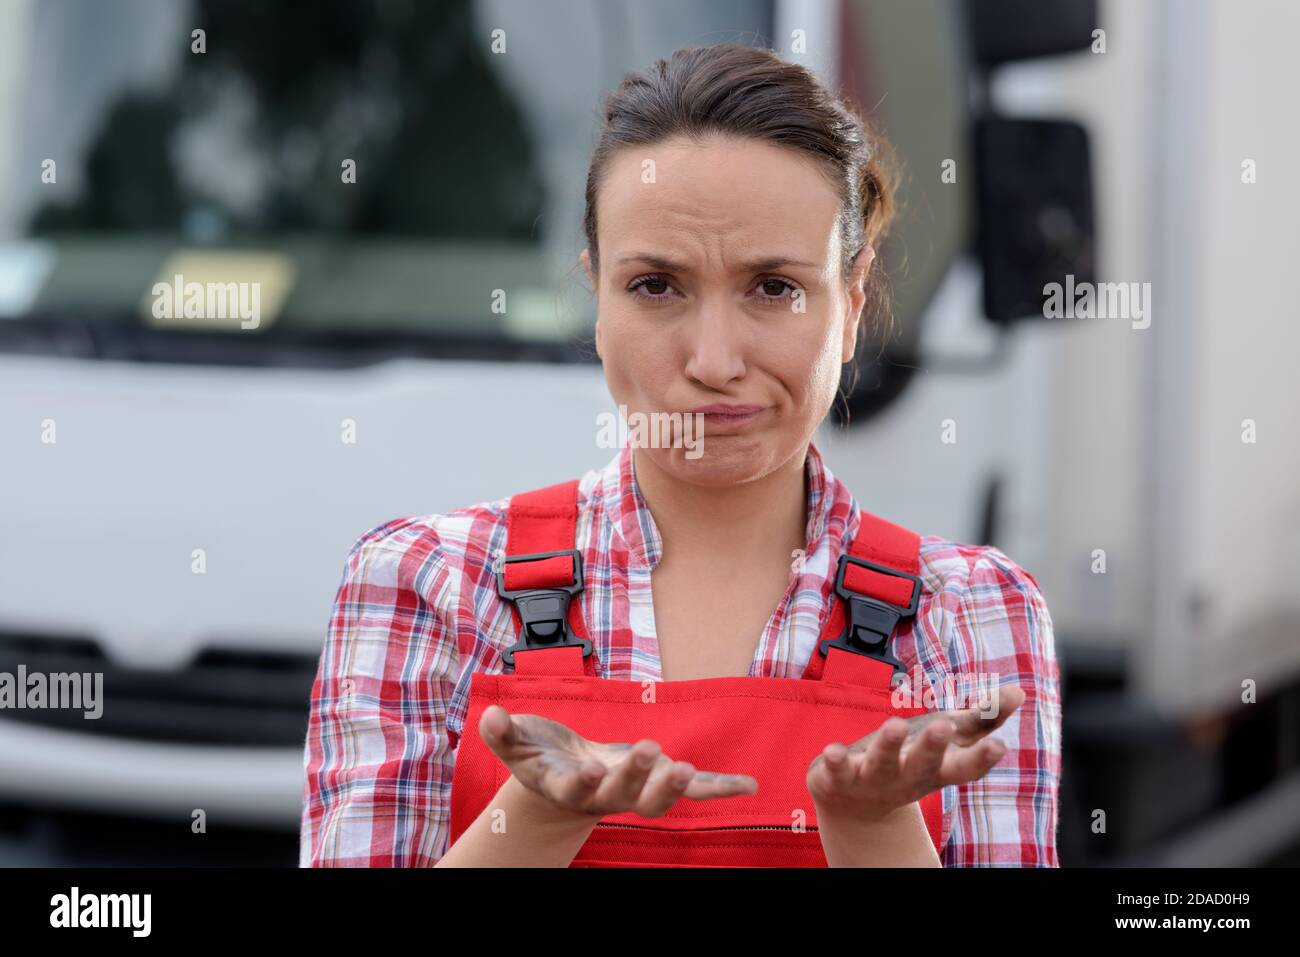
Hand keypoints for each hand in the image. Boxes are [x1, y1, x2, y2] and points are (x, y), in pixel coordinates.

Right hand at [478, 704, 757, 819]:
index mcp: (566, 787)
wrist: (562, 774)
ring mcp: (633, 792)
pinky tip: (750, 786)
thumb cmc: (538, 753)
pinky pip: (693, 789)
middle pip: (622, 797)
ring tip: (687, 768)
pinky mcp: (656, 781)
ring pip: (656, 800)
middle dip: (637, 777)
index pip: (574, 789)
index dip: (581, 782)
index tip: (589, 770)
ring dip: (674, 787)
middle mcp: (603, 796)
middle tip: (652, 752)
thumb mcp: (515, 742)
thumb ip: (502, 733)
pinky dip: (719, 788)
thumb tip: (490, 717)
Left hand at [807, 685, 1024, 822]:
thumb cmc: (909, 759)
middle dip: (933, 746)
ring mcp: (873, 780)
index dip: (982, 758)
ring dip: (888, 746)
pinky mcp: (839, 777)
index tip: (999, 745)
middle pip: (923, 765)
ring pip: (882, 765)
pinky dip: (836, 761)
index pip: (964, 767)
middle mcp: (907, 777)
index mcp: (937, 768)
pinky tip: (833, 750)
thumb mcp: (946, 738)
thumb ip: (982, 717)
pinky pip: (837, 770)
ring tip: (894, 725)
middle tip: (943, 725)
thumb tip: (1020, 691)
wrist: (855, 803)